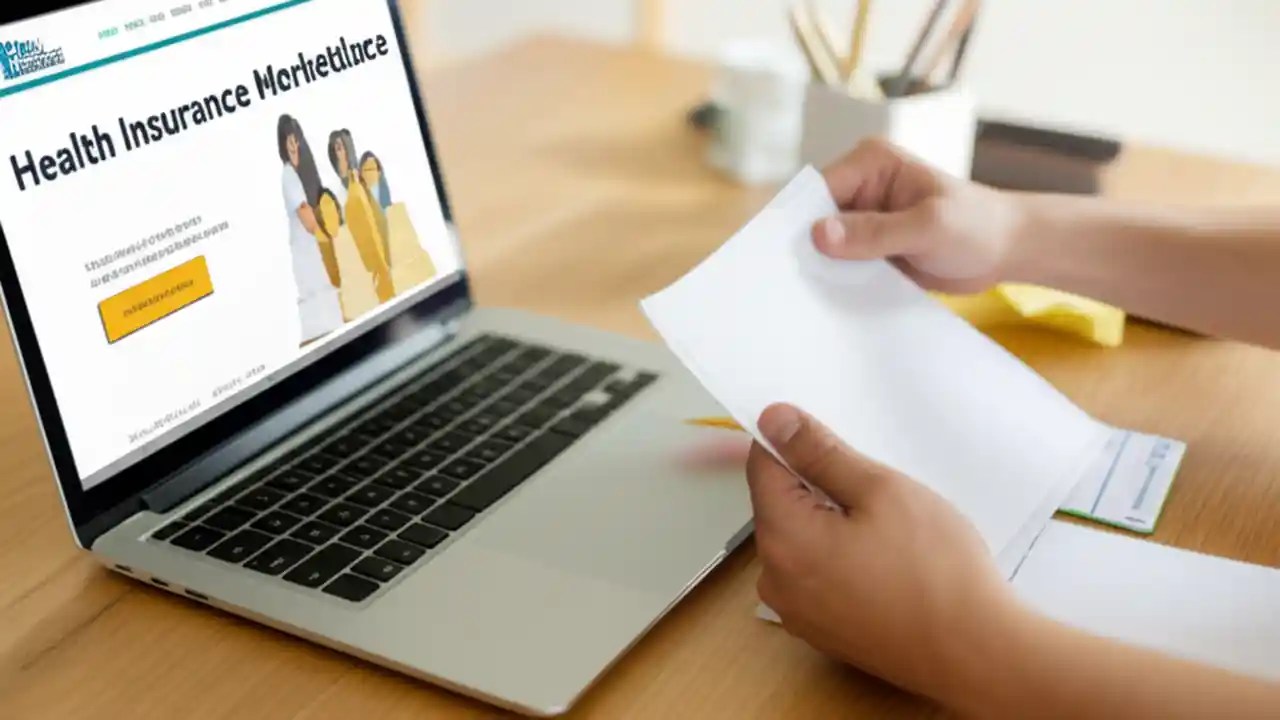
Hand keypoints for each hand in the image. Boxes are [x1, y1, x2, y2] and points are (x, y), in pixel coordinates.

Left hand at [746, 403, 1025, 706]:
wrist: (976, 653)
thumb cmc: (936, 571)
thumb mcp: (882, 490)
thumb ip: (820, 453)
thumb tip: (775, 421)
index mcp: (783, 540)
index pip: (761, 467)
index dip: (788, 440)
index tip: (820, 431)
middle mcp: (776, 580)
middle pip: (778, 505)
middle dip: (814, 484)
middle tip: (871, 483)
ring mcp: (795, 611)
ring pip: (798, 540)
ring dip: (827, 521)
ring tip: (884, 525)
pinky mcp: (819, 630)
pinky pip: (813, 574)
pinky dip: (836, 556)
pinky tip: (881, 558)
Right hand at [812, 139, 1028, 293]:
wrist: (1008, 251)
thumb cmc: (977, 226)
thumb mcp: (927, 227)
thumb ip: (875, 231)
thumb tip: (820, 235)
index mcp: (870, 164)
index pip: (819, 190)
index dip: (802, 222)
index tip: (788, 257)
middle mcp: (861, 188)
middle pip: (816, 219)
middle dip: (810, 250)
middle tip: (796, 285)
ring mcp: (865, 221)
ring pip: (827, 247)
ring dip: (824, 270)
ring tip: (812, 299)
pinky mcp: (872, 249)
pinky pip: (844, 266)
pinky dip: (840, 282)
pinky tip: (833, 302)